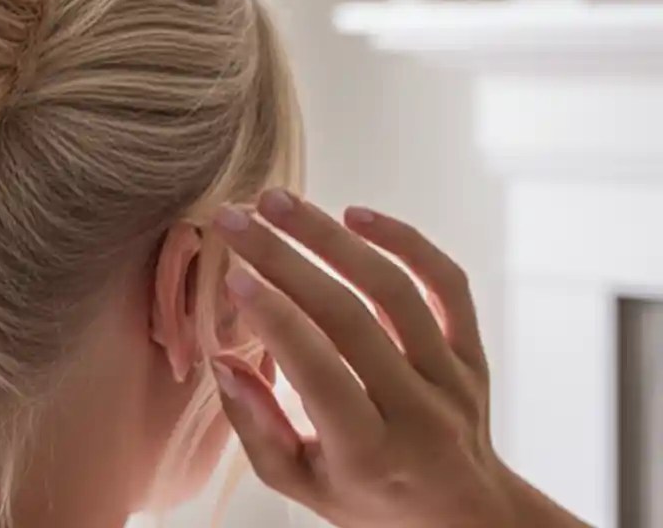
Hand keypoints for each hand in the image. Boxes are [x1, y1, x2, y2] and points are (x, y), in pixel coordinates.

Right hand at [209, 191, 587, 527]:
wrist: (464, 515)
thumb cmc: (367, 497)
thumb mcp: (301, 484)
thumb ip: (257, 428)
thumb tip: (224, 359)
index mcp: (370, 455)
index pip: (320, 374)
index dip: (274, 320)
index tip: (231, 275)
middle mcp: (420, 415)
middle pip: (351, 318)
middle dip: (284, 259)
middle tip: (235, 219)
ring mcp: (454, 380)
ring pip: (395, 290)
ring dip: (331, 236)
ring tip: (279, 201)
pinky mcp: (474, 353)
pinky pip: (448, 284)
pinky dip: (406, 241)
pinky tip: (354, 215)